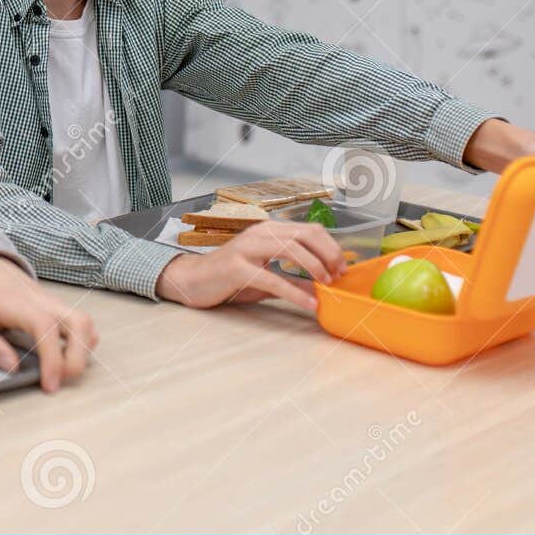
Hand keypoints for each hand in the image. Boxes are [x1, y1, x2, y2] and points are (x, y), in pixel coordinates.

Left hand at [0, 253, 97, 391]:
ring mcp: (55, 304)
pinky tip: (65, 358)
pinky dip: (83, 344)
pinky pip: (83, 326)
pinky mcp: (60, 310)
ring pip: (86, 324)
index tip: (50, 384)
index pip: (45, 326)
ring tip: (61, 373)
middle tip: (59, 381)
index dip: (52, 357)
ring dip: (83, 352)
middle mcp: (44, 301)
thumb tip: (13, 367)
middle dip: (78, 357)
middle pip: (80, 322)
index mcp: (18, 303)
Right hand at [155, 221, 346, 310]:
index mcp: (268, 230)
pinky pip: (274, 280)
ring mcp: (247, 248)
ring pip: (292, 249)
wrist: (192, 280)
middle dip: (329, 255)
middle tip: (339, 276)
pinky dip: (296, 293)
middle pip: (306, 234)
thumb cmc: (229, 277)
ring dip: (316, 268)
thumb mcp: (266, 275)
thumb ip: (292, 278)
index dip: (331, 247)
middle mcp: (259, 233)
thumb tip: (321, 288)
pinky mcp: (237, 268)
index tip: (342, 268)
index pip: (310, 229)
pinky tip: (310, 304)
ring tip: (327, 285)